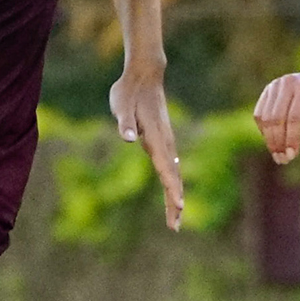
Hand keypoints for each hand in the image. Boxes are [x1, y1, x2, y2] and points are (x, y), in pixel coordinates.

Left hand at [110, 70, 183, 231]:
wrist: (145, 75)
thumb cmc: (129, 91)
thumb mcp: (121, 104)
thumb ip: (125, 122)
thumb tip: (128, 137)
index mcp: (155, 137)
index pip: (165, 168)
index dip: (171, 188)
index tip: (178, 206)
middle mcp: (165, 142)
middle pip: (173, 176)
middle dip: (174, 201)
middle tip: (175, 225)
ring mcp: (166, 141)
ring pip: (174, 172)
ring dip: (174, 195)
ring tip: (175, 217)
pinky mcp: (163, 139)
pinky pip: (170, 166)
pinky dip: (173, 182)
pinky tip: (173, 193)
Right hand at [252, 63, 299, 164]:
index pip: (294, 117)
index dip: (292, 138)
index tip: (292, 156)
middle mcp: (287, 83)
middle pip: (276, 118)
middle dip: (278, 141)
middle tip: (283, 160)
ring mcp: (275, 85)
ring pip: (265, 116)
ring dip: (269, 139)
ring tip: (277, 156)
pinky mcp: (269, 90)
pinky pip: (260, 113)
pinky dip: (264, 130)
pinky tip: (273, 143)